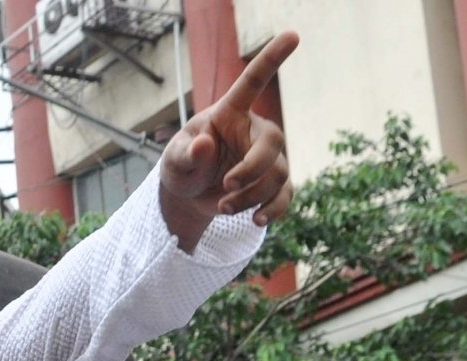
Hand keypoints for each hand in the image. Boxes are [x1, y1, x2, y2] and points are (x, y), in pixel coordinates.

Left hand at [158, 32, 297, 242]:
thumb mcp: (173, 161)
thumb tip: (203, 146)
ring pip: (277, 176)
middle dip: (252, 170)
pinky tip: (256, 221)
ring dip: (250, 197)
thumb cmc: (181, 167)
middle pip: (272, 144)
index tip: (293, 34)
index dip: (272, 59)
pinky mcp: (272, 186)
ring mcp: (267, 159)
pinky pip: (285, 196)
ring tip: (222, 208)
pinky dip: (273, 210)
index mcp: (230, 113)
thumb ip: (185, 153)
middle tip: (225, 187)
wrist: (189, 196)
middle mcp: (254, 132)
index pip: (253, 82)